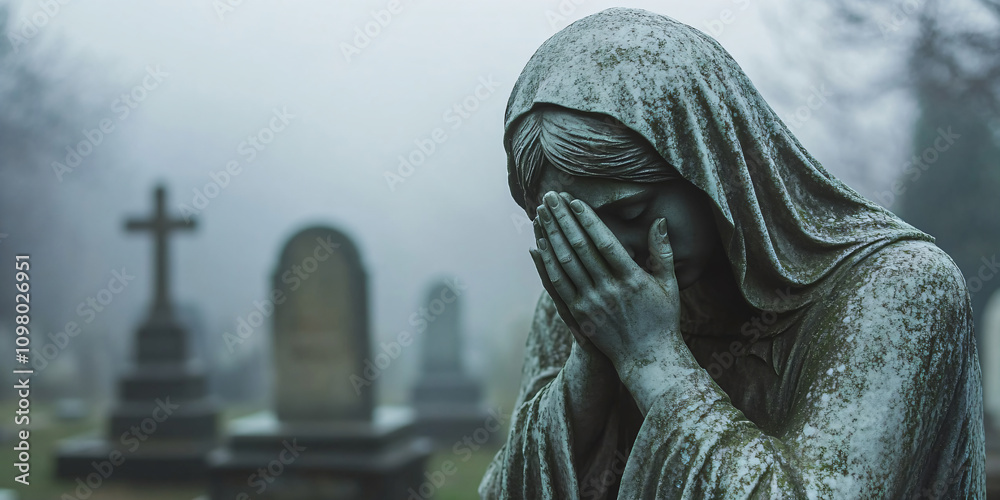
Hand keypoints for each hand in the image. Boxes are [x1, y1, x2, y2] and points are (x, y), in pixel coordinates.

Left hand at [530, 191, 682, 373]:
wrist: (647, 358)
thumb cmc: (662, 319)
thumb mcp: (669, 285)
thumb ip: (662, 252)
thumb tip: (660, 221)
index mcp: (632, 279)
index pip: (604, 242)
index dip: (587, 220)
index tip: (573, 201)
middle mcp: (609, 290)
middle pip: (580, 248)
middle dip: (563, 220)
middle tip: (550, 197)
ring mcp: (591, 303)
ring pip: (565, 264)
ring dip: (550, 236)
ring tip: (540, 214)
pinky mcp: (579, 315)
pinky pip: (558, 285)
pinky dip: (545, 264)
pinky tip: (537, 246)